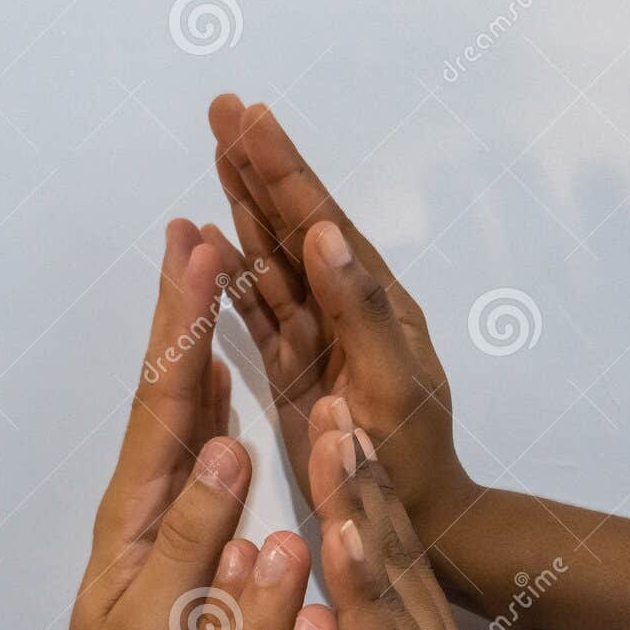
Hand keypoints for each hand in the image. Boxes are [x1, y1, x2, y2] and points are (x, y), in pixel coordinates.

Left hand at [28, 220, 252, 629]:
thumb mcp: (162, 625)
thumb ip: (194, 535)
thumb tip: (229, 443)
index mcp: (138, 513)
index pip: (163, 400)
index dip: (182, 324)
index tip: (199, 248)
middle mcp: (142, 501)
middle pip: (165, 386)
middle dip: (179, 306)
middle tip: (193, 228)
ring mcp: (157, 514)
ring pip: (179, 409)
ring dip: (190, 338)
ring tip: (204, 276)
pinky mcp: (177, 535)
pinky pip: (195, 448)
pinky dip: (207, 398)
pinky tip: (223, 377)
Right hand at [205, 95, 475, 544]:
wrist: (420, 518)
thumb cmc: (415, 459)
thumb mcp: (394, 386)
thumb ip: (362, 311)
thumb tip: (325, 235)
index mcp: (374, 302)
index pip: (322, 220)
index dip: (285, 168)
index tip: (250, 116)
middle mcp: (344, 307)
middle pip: (292, 223)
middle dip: (259, 167)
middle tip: (222, 110)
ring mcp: (317, 336)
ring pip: (272, 257)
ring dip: (244, 207)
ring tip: (216, 156)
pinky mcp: (296, 368)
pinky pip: (259, 310)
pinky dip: (232, 276)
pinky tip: (209, 247)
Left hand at [307, 424, 629, 629]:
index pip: (388, 569)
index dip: (360, 493)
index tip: (336, 421)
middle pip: (389, 554)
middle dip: (357, 468)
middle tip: (332, 385)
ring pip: (386, 586)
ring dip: (358, 500)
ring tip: (336, 424)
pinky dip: (363, 595)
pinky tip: (342, 540)